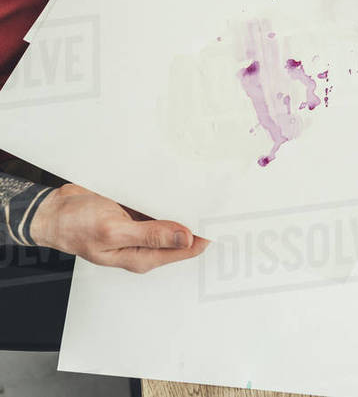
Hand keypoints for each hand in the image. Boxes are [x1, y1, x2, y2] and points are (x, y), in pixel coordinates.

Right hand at [29, 184, 208, 273]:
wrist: (53, 210)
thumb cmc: (75, 226)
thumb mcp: (113, 230)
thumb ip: (150, 235)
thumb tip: (186, 238)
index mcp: (143, 256)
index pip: (186, 248)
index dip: (205, 233)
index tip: (221, 216)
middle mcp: (146, 244)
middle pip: (184, 233)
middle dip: (199, 216)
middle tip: (219, 196)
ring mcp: (141, 228)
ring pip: (174, 216)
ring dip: (184, 203)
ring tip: (204, 185)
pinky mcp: (137, 212)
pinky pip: (160, 204)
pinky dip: (168, 195)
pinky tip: (178, 183)